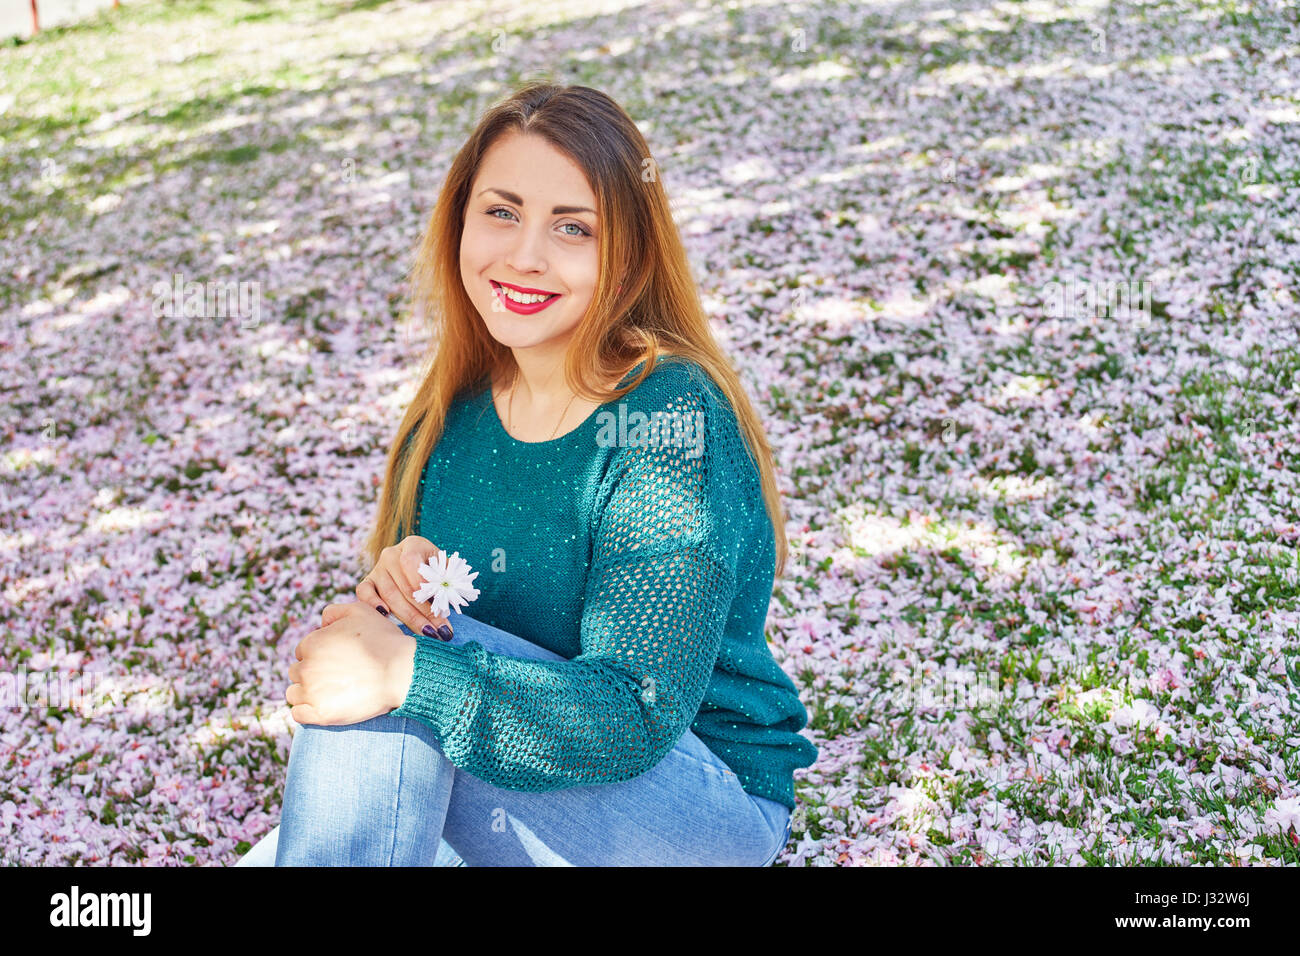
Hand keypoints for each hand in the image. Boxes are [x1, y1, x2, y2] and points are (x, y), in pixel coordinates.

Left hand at [285, 602, 416, 724]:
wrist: (401, 672)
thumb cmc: (384, 640)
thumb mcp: (360, 611)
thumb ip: (333, 612)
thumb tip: (319, 625)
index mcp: (312, 643)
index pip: (303, 651)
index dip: (319, 655)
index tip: (337, 660)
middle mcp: (307, 667)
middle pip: (296, 671)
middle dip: (312, 673)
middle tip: (336, 676)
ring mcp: (311, 692)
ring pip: (293, 693)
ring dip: (306, 692)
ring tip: (329, 692)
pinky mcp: (319, 714)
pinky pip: (298, 713)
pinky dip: (307, 711)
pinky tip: (324, 705)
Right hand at [357, 535, 454, 640]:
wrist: (416, 570)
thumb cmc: (434, 569)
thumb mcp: (444, 567)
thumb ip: (447, 577)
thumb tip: (450, 592)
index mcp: (412, 545)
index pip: (411, 562)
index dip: (421, 583)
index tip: (436, 601)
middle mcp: (391, 554)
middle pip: (404, 586)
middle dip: (424, 611)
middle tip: (440, 629)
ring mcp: (377, 568)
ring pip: (390, 596)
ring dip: (410, 618)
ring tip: (428, 632)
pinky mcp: (367, 582)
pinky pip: (364, 593)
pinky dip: (373, 605)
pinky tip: (386, 617)